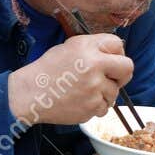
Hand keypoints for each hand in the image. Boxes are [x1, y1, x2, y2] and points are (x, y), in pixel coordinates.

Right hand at [8, 34, 133, 127]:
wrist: (28, 95)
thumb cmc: (46, 71)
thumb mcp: (68, 48)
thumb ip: (93, 47)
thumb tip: (116, 54)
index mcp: (87, 48)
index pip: (118, 46)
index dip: (116, 54)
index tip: (109, 61)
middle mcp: (94, 66)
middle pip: (127, 69)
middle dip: (121, 75)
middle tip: (110, 79)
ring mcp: (94, 88)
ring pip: (114, 92)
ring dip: (104, 94)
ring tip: (83, 93)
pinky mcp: (91, 107)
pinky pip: (104, 108)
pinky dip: (94, 107)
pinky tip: (79, 102)